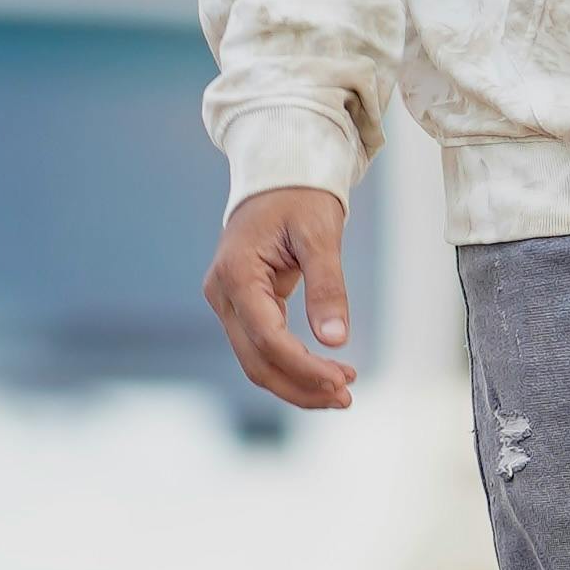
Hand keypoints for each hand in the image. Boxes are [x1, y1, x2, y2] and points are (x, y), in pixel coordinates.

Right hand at [204, 186, 355, 409]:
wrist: (279, 173)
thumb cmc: (300, 197)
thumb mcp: (319, 235)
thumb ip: (327, 286)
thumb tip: (336, 339)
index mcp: (237, 274)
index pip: (267, 338)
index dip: (304, 367)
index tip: (341, 380)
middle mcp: (222, 293)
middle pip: (256, 361)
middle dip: (301, 385)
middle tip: (346, 396)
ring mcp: (227, 302)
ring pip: (256, 361)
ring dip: (296, 382)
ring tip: (341, 391)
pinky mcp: (241, 306)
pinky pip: (262, 347)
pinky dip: (291, 364)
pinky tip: (323, 373)